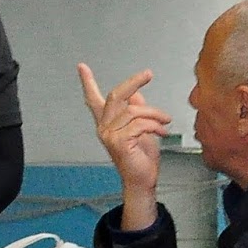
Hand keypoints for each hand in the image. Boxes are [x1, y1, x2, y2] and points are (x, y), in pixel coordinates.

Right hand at [78, 64, 170, 228]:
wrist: (143, 180)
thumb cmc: (141, 157)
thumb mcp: (142, 128)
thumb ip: (136, 110)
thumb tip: (137, 94)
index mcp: (107, 122)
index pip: (93, 100)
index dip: (87, 82)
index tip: (82, 67)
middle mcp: (104, 127)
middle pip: (116, 95)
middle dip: (133, 82)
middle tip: (148, 74)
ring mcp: (108, 134)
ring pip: (134, 110)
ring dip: (154, 114)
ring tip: (165, 121)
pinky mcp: (118, 142)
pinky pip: (140, 124)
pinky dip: (155, 126)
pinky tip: (162, 131)